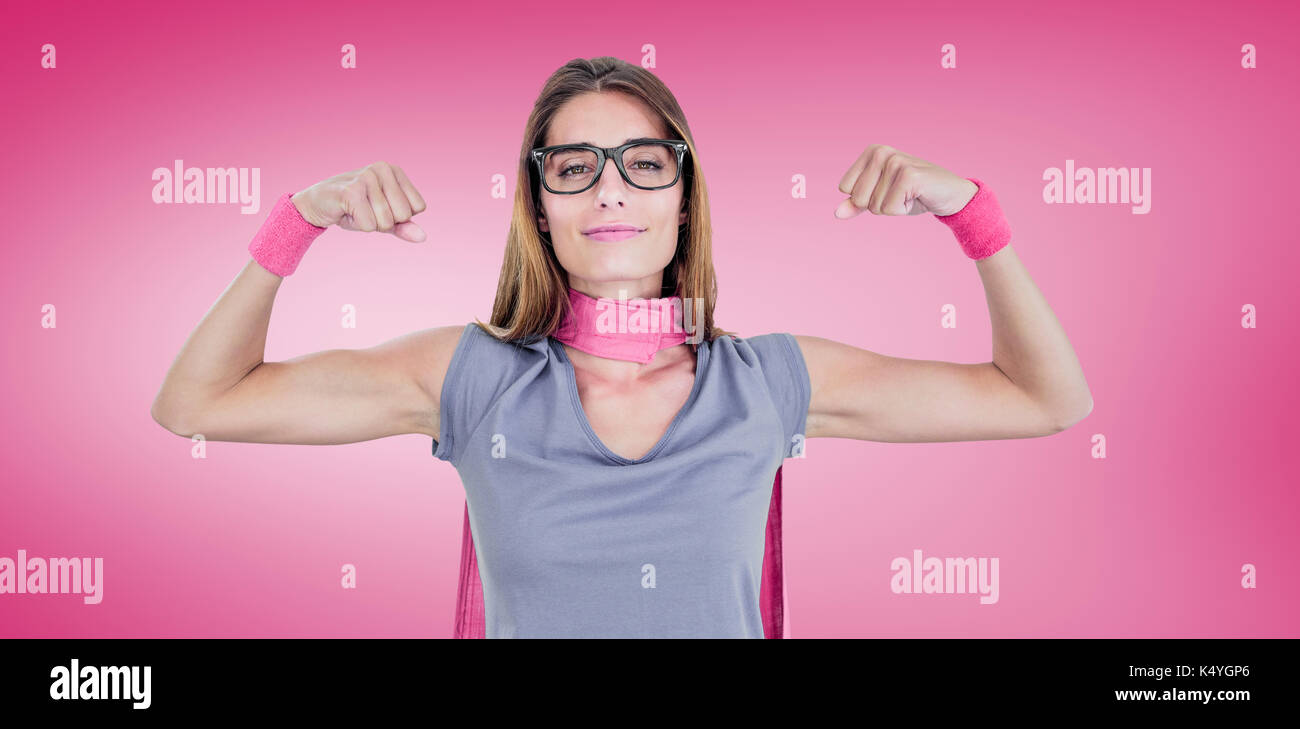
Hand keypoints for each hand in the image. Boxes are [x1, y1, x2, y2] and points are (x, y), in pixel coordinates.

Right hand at [292, 161, 427, 241]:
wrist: (315, 205)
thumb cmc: (353, 210)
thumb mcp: (383, 218)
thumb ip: (404, 226)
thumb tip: (423, 237)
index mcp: (394, 170)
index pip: (418, 207)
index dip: (399, 217)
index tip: (378, 208)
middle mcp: (382, 169)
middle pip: (404, 215)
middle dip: (384, 222)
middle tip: (365, 211)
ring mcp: (367, 177)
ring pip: (386, 222)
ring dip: (369, 224)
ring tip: (355, 211)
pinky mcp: (351, 191)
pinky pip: (369, 225)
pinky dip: (358, 226)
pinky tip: (346, 212)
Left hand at [834, 145, 977, 218]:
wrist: (950, 194)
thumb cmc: (913, 194)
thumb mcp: (880, 198)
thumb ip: (856, 203)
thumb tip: (837, 213)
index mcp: (872, 152)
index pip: (846, 189)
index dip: (866, 198)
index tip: (887, 190)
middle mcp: (882, 152)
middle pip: (858, 198)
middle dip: (879, 205)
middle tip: (900, 194)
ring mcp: (896, 162)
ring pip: (874, 205)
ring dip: (894, 207)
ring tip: (910, 195)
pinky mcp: (909, 175)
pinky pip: (889, 208)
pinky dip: (904, 210)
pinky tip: (917, 197)